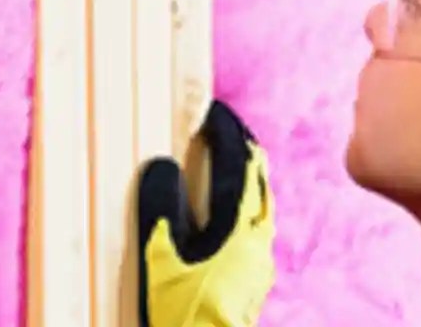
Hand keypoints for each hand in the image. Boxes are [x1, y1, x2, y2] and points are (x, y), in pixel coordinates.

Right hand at [138, 100, 275, 326]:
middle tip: (229, 133)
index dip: (228, 135)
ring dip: (248, 182)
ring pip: (261, 209)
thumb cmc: (182, 311)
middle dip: (245, 155)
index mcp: (237, 230)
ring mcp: (259, 264)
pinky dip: (245, 209)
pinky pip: (256, 231)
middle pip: (259, 185)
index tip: (215, 113)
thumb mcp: (160, 256)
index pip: (239, 168)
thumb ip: (160, 206)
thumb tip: (162, 165)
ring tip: (232, 168)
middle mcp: (257, 242)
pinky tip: (229, 219)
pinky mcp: (253, 282)